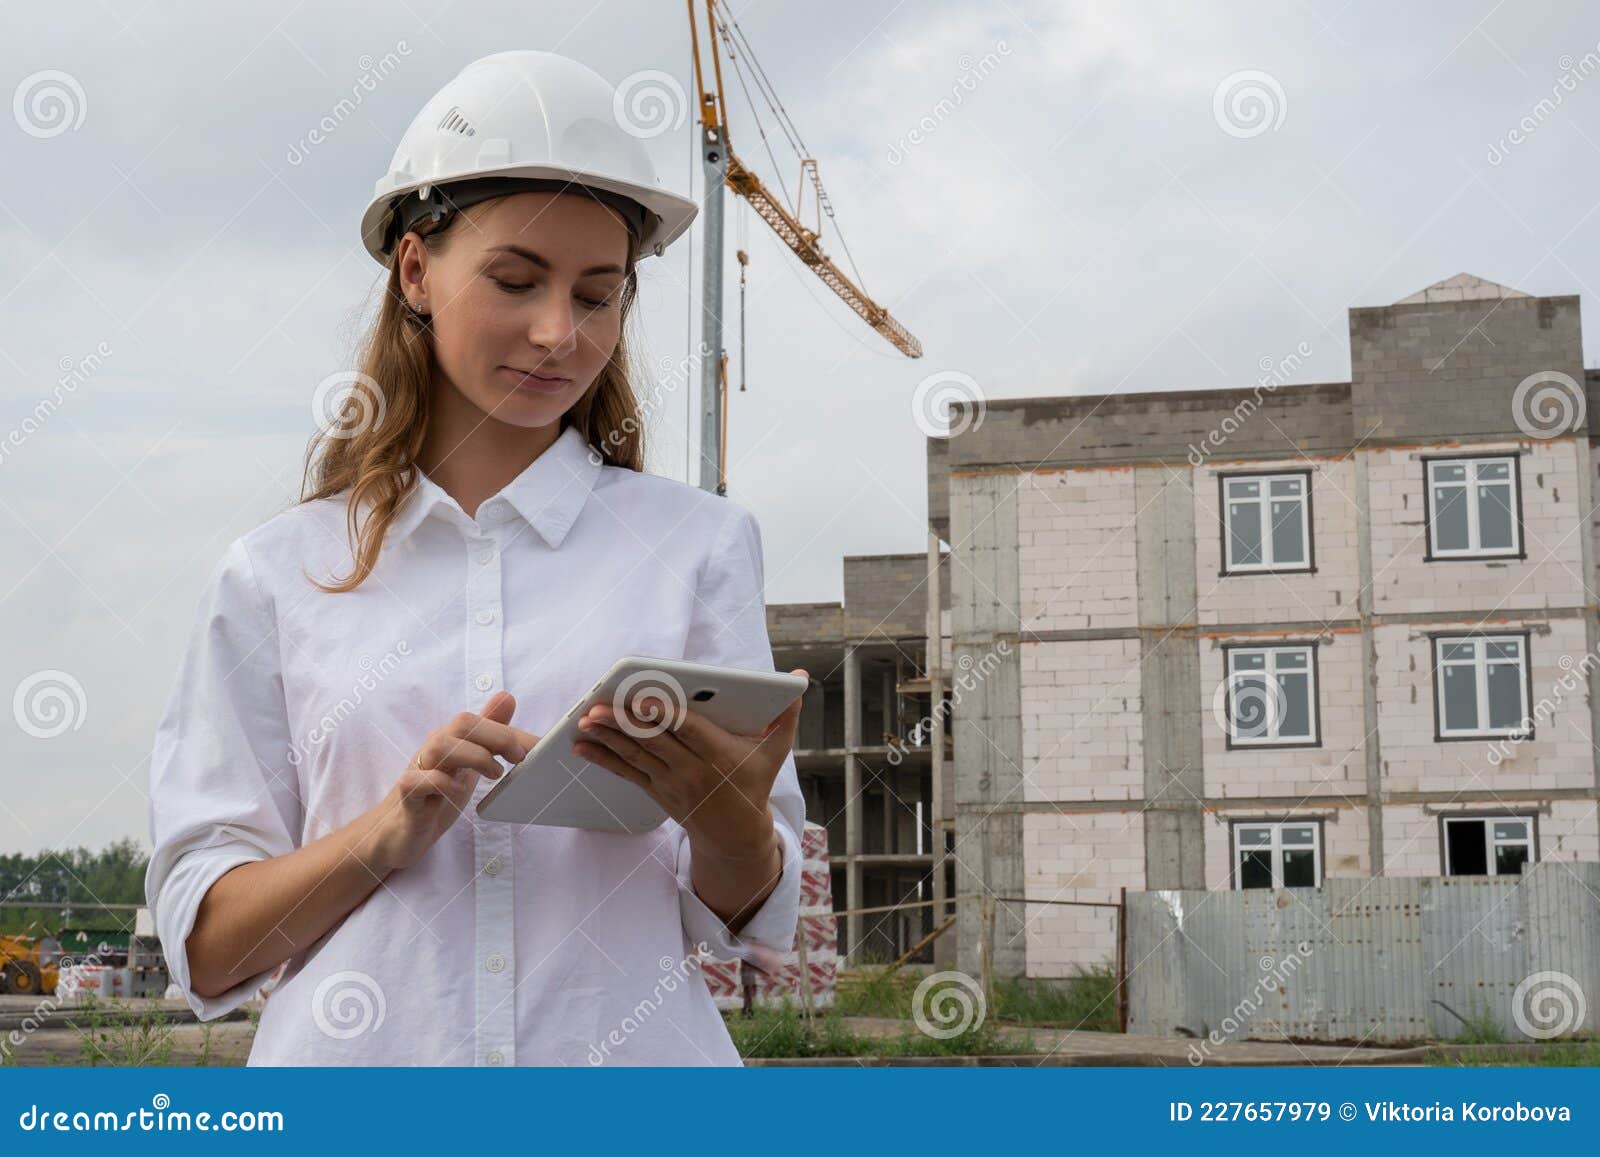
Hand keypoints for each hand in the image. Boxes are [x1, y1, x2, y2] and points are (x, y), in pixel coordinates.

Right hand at [364, 691, 539, 872]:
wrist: (400, 832)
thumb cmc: (436, 793)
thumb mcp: (468, 762)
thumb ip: (487, 732)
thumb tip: (508, 697)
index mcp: (451, 739)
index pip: (480, 720)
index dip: (511, 731)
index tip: (538, 749)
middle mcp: (433, 749)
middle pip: (462, 723)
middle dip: (497, 736)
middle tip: (519, 759)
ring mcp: (418, 771)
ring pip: (440, 745)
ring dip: (475, 756)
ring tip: (495, 774)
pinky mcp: (406, 797)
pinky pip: (416, 781)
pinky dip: (440, 782)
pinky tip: (459, 791)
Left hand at [571, 669, 806, 855]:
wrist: (736, 836)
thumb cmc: (755, 783)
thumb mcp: (776, 752)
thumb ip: (786, 715)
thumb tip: (802, 677)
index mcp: (720, 756)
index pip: (689, 731)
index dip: (665, 713)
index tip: (643, 696)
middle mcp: (693, 772)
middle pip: (654, 742)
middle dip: (624, 723)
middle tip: (597, 705)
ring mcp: (671, 784)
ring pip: (635, 756)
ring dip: (607, 738)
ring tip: (584, 719)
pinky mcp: (657, 792)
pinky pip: (626, 772)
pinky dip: (603, 758)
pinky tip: (581, 746)